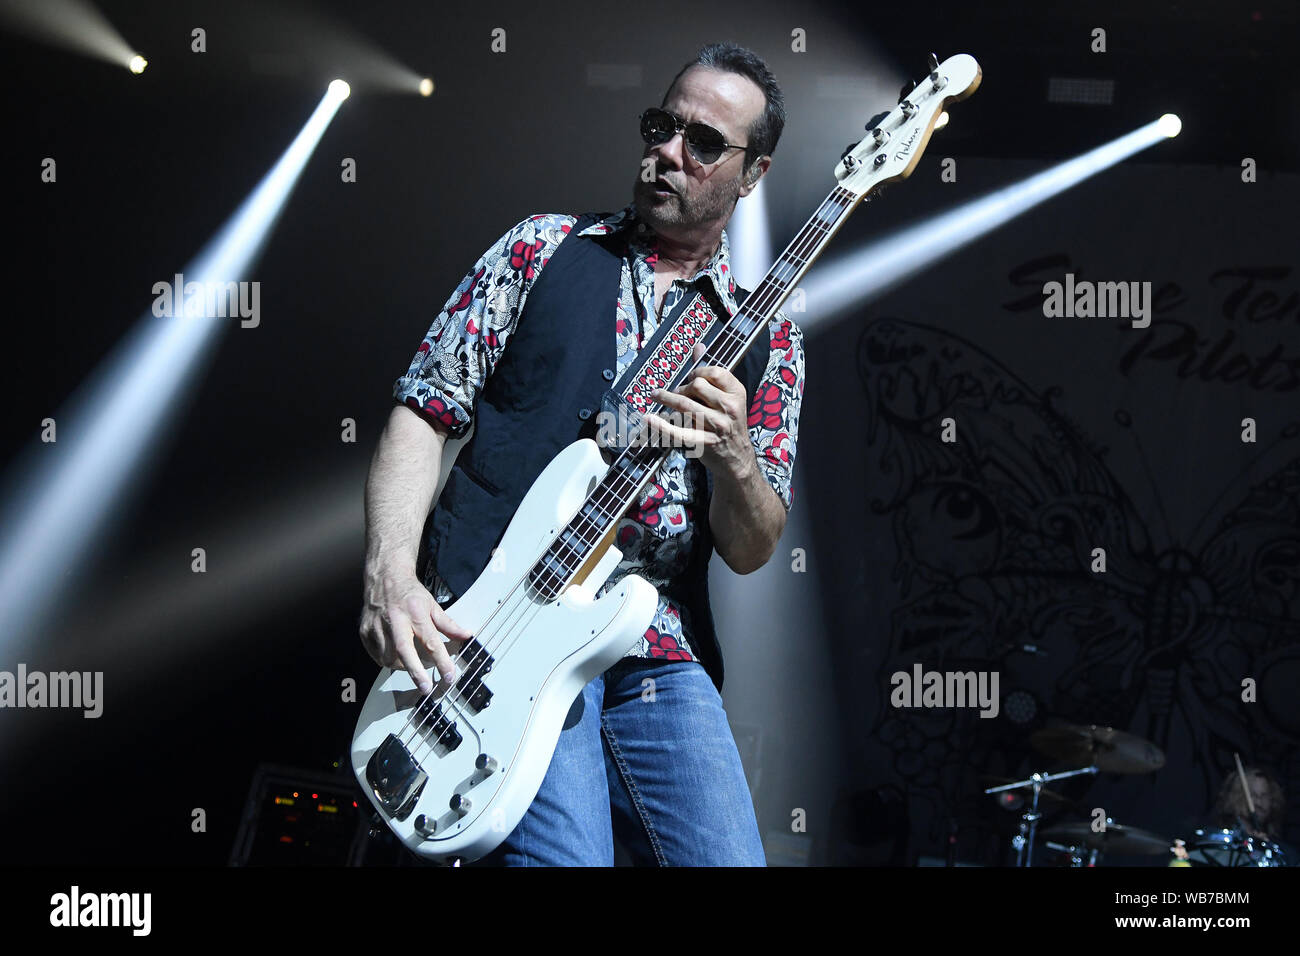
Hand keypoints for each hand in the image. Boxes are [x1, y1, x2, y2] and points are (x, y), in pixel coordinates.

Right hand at [360, 565, 473, 693]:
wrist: (385, 578)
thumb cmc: (409, 593)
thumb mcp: (432, 605)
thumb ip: (448, 624)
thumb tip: (466, 636)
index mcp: (414, 612)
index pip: (431, 640)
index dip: (441, 660)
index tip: (449, 675)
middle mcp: (395, 619)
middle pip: (404, 651)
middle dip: (416, 672)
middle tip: (426, 688)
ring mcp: (377, 625)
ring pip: (388, 657)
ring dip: (402, 667)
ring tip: (412, 666)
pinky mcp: (365, 631)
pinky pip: (376, 655)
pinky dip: (387, 661)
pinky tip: (395, 658)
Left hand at [642, 341, 754, 479]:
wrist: (737, 458)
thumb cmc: (729, 424)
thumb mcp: (727, 398)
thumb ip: (712, 373)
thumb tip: (698, 347)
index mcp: (737, 393)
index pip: (715, 372)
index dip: (698, 372)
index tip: (691, 378)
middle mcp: (730, 408)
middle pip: (697, 386)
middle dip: (683, 387)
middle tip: (678, 393)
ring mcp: (718, 426)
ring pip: (685, 405)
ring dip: (666, 398)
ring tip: (656, 395)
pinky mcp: (705, 442)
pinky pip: (679, 431)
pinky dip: (661, 425)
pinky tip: (648, 418)